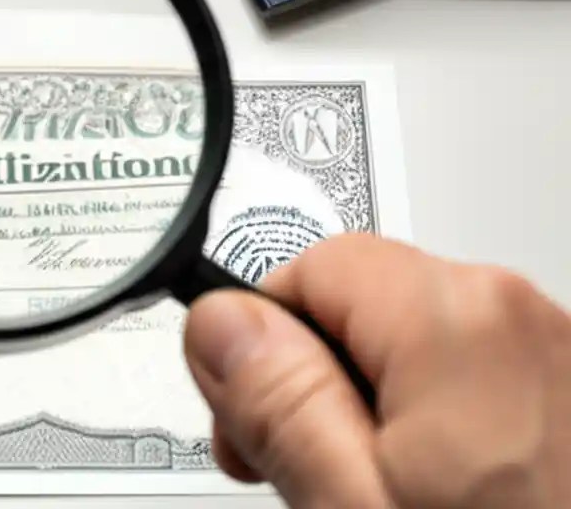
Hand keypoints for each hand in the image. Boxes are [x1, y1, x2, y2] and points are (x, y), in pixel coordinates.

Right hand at [184, 234, 570, 507]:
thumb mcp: (353, 508)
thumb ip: (277, 400)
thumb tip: (218, 323)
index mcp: (455, 318)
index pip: (306, 269)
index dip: (259, 347)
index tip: (252, 424)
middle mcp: (520, 317)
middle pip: (362, 303)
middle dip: (315, 381)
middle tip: (310, 475)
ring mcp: (562, 358)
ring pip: (417, 348)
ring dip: (376, 412)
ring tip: (383, 501)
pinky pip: (476, 384)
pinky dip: (440, 430)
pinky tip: (442, 501)